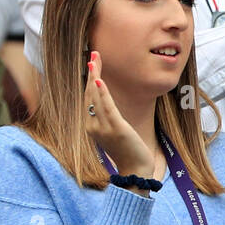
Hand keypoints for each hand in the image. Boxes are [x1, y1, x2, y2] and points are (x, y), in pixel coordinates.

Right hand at [85, 51, 154, 181]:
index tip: (93, 63)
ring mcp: (102, 128)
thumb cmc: (127, 151)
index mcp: (91, 126)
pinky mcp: (115, 129)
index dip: (90, 79)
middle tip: (94, 54)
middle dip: (92, 72)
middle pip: (90, 94)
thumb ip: (108, 117)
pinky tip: (98, 81)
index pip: (89, 98)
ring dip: (95, 76)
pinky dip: (102, 93)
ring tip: (95, 60)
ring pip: (96, 97)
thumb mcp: (114, 132)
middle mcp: (92, 125)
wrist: (135, 169)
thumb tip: (106, 102)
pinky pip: (106, 108)